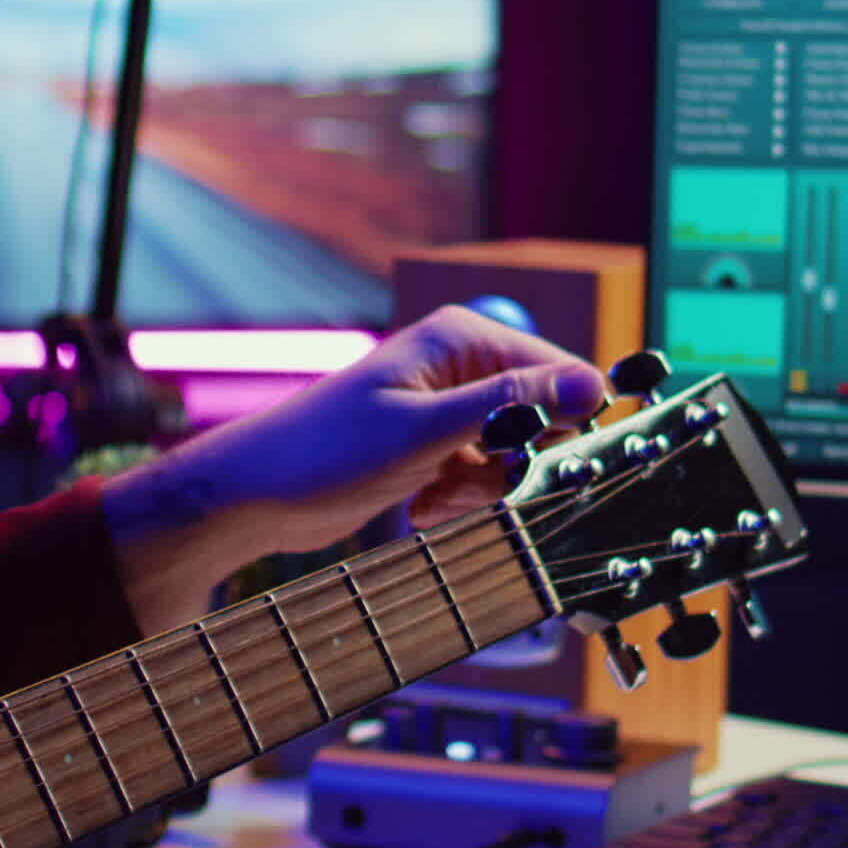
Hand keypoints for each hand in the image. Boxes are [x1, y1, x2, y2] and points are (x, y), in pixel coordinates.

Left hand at [98, 305, 609, 630]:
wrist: (256, 495)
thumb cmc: (327, 451)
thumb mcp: (426, 429)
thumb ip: (511, 402)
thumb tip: (592, 382)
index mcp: (462, 340)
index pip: (559, 372)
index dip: (568, 423)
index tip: (560, 469)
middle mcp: (459, 367)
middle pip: (539, 419)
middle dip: (516, 465)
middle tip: (473, 486)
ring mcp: (445, 410)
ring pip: (511, 458)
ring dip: (483, 491)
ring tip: (434, 499)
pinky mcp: (431, 449)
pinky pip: (479, 478)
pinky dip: (457, 500)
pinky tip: (420, 507)